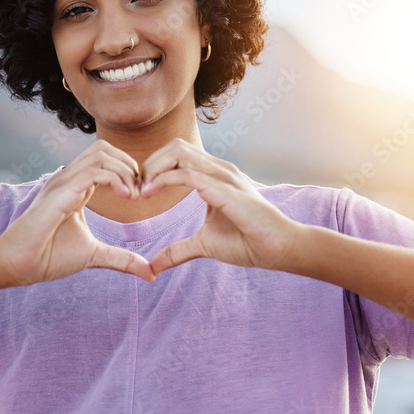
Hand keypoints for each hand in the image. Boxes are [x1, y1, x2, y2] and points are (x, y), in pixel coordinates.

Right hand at [0, 140, 154, 285]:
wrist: (18, 265)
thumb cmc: (48, 257)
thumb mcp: (94, 255)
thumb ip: (121, 258)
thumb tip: (150, 273)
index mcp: (74, 187)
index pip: (104, 158)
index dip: (128, 170)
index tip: (140, 196)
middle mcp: (68, 179)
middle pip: (104, 148)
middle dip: (129, 164)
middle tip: (140, 192)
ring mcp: (62, 183)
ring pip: (100, 154)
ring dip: (124, 170)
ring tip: (133, 195)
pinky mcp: (60, 193)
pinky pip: (93, 172)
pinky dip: (115, 179)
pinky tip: (126, 197)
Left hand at [141, 139, 302, 275]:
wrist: (278, 250)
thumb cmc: (247, 242)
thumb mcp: (204, 244)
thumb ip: (178, 251)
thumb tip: (153, 266)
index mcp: (214, 175)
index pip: (177, 154)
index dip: (153, 167)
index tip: (139, 191)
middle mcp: (218, 169)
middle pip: (175, 146)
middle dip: (149, 164)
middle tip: (135, 190)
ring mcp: (223, 176)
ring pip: (178, 153)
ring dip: (153, 169)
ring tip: (140, 192)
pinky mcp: (225, 189)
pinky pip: (187, 174)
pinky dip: (163, 180)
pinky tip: (149, 193)